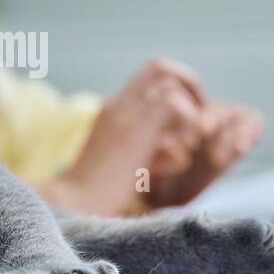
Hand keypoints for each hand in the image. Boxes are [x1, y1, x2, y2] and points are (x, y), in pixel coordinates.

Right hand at [37, 58, 262, 215]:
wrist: (73, 207)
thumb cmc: (98, 198)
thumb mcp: (127, 167)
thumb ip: (151, 153)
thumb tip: (181, 155)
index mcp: (114, 112)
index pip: (150, 76)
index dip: (179, 89)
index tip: (191, 119)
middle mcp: (118, 106)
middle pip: (160, 66)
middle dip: (190, 86)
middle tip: (201, 119)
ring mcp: (124, 114)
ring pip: (169, 80)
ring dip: (191, 108)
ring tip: (192, 141)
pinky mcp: (132, 130)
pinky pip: (172, 102)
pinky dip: (188, 122)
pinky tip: (184, 153)